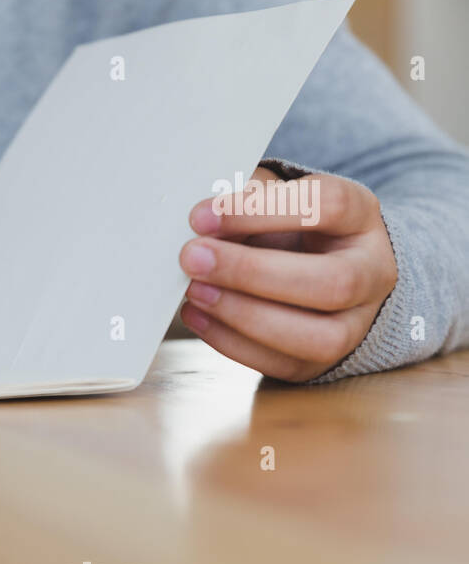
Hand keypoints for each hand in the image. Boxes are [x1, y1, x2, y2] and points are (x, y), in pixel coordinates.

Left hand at [178, 167, 396, 381]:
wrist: (315, 270)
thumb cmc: (286, 227)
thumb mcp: (271, 198)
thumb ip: (245, 200)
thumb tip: (203, 221)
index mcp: (361, 217)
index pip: (328, 205)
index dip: (261, 210)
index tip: (201, 216)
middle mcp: (372, 273)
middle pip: (334, 281)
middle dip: (252, 272)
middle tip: (192, 257)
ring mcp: (355, 324)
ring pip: (320, 337)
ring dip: (245, 314)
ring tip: (194, 290)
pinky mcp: (321, 363)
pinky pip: (283, 365)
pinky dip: (231, 341)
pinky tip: (197, 314)